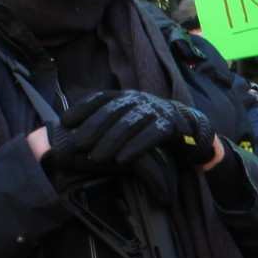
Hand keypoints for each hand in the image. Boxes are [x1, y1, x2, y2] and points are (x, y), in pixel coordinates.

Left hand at [46, 90, 216, 175]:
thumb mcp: (130, 123)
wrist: (192, 132)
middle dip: (93, 128)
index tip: (65, 122)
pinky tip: (122, 160)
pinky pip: (151, 135)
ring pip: (130, 123)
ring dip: (111, 141)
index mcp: (128, 97)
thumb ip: (109, 124)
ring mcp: (157, 110)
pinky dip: (136, 147)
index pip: (102, 98)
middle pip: (114, 111)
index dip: (83, 108)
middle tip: (77, 145)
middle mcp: (141, 99)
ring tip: (95, 158)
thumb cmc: (153, 130)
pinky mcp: (171, 125)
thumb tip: (76, 132)